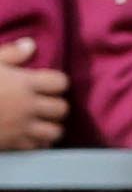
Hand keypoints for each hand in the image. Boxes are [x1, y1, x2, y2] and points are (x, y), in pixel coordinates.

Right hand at [0, 38, 62, 152]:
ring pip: (55, 131)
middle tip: (44, 102)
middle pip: (61, 108)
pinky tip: (29, 135)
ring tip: (40, 120)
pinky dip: (37, 142)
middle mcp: (28, 106)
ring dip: (50, 125)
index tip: (47, 82)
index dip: (56, 82)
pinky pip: (37, 147)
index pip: (60, 82)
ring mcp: (21, 127)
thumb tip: (31, 45)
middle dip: (55, 104)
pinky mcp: (12, 144)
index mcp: (23, 83)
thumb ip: (10, 54)